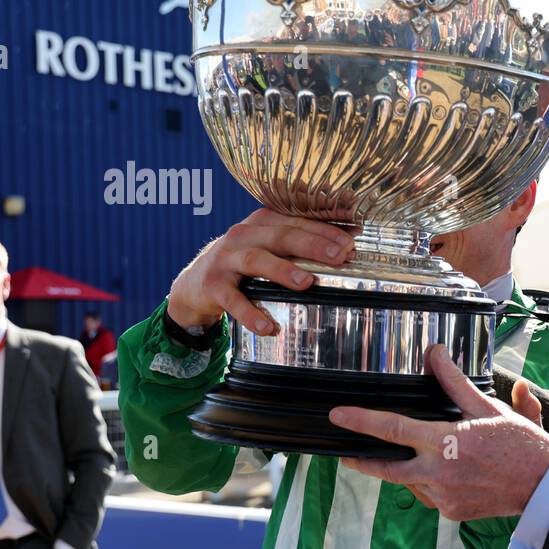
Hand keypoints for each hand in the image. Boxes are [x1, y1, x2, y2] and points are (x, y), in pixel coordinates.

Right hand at [166, 208, 357, 332]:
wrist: (196, 283)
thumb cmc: (244, 262)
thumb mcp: (270, 246)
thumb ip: (304, 241)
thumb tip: (350, 240)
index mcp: (263, 222)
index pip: (298, 222)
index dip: (325, 229)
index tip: (351, 240)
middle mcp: (244, 235)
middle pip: (281, 236)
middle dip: (312, 244)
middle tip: (338, 256)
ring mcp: (227, 259)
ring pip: (257, 259)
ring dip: (282, 270)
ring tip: (306, 283)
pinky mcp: (213, 285)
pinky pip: (233, 300)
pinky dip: (251, 313)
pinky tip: (268, 326)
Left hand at [330, 344, 548, 520]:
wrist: (545, 487)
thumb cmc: (522, 444)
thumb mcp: (489, 408)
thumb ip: (456, 383)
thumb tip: (436, 353)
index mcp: (445, 442)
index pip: (392, 428)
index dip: (361, 421)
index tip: (338, 416)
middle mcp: (438, 473)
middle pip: (386, 468)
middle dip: (362, 460)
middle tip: (346, 452)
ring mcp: (443, 497)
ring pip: (410, 482)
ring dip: (407, 469)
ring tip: (415, 456)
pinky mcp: (451, 512)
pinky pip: (428, 496)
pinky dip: (428, 483)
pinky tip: (443, 472)